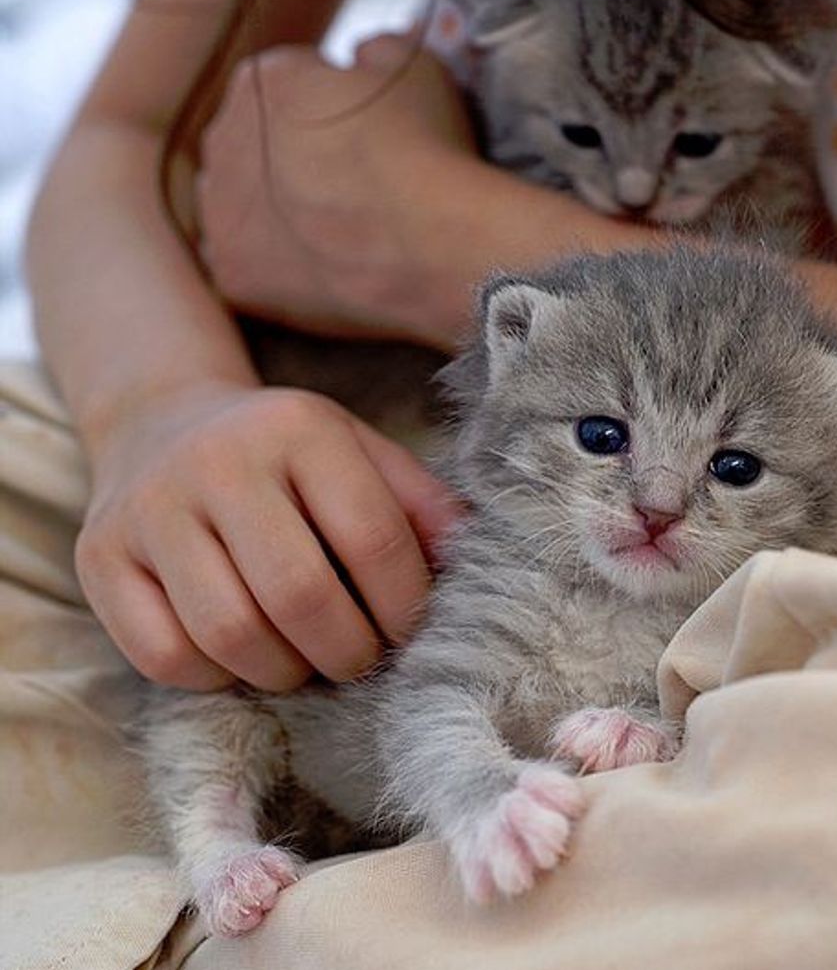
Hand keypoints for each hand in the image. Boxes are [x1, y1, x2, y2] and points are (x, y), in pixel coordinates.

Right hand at [75, 381, 457, 690]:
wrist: (164, 424)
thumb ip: (418, 502)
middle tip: (362, 660)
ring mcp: (150, 510)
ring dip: (287, 672)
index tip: (410, 630)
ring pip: (231, 634)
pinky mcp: (101, 557)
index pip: (374, 538)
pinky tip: (245, 656)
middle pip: (300, 595)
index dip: (406, 605)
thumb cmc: (283, 455)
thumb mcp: (359, 453)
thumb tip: (470, 558)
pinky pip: (167, 656)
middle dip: (350, 652)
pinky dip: (218, 677)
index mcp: (299, 428)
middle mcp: (218, 461)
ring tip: (309, 662)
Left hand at [197, 37, 479, 344]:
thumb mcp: (416, 68)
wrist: (428, 245)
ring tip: (333, 233)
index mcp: (261, 82)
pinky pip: (242, 269)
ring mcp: (220, 215)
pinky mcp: (231, 276)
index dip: (328, 113)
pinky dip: (271, 271)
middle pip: (252, 149)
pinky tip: (316, 271)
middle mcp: (222, 141)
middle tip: (347, 189)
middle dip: (292, 163)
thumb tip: (364, 52)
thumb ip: (378, 49)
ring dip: (273, 215)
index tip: (362, 138)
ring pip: (239, 210)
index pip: (285, 90)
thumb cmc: (425, 151)